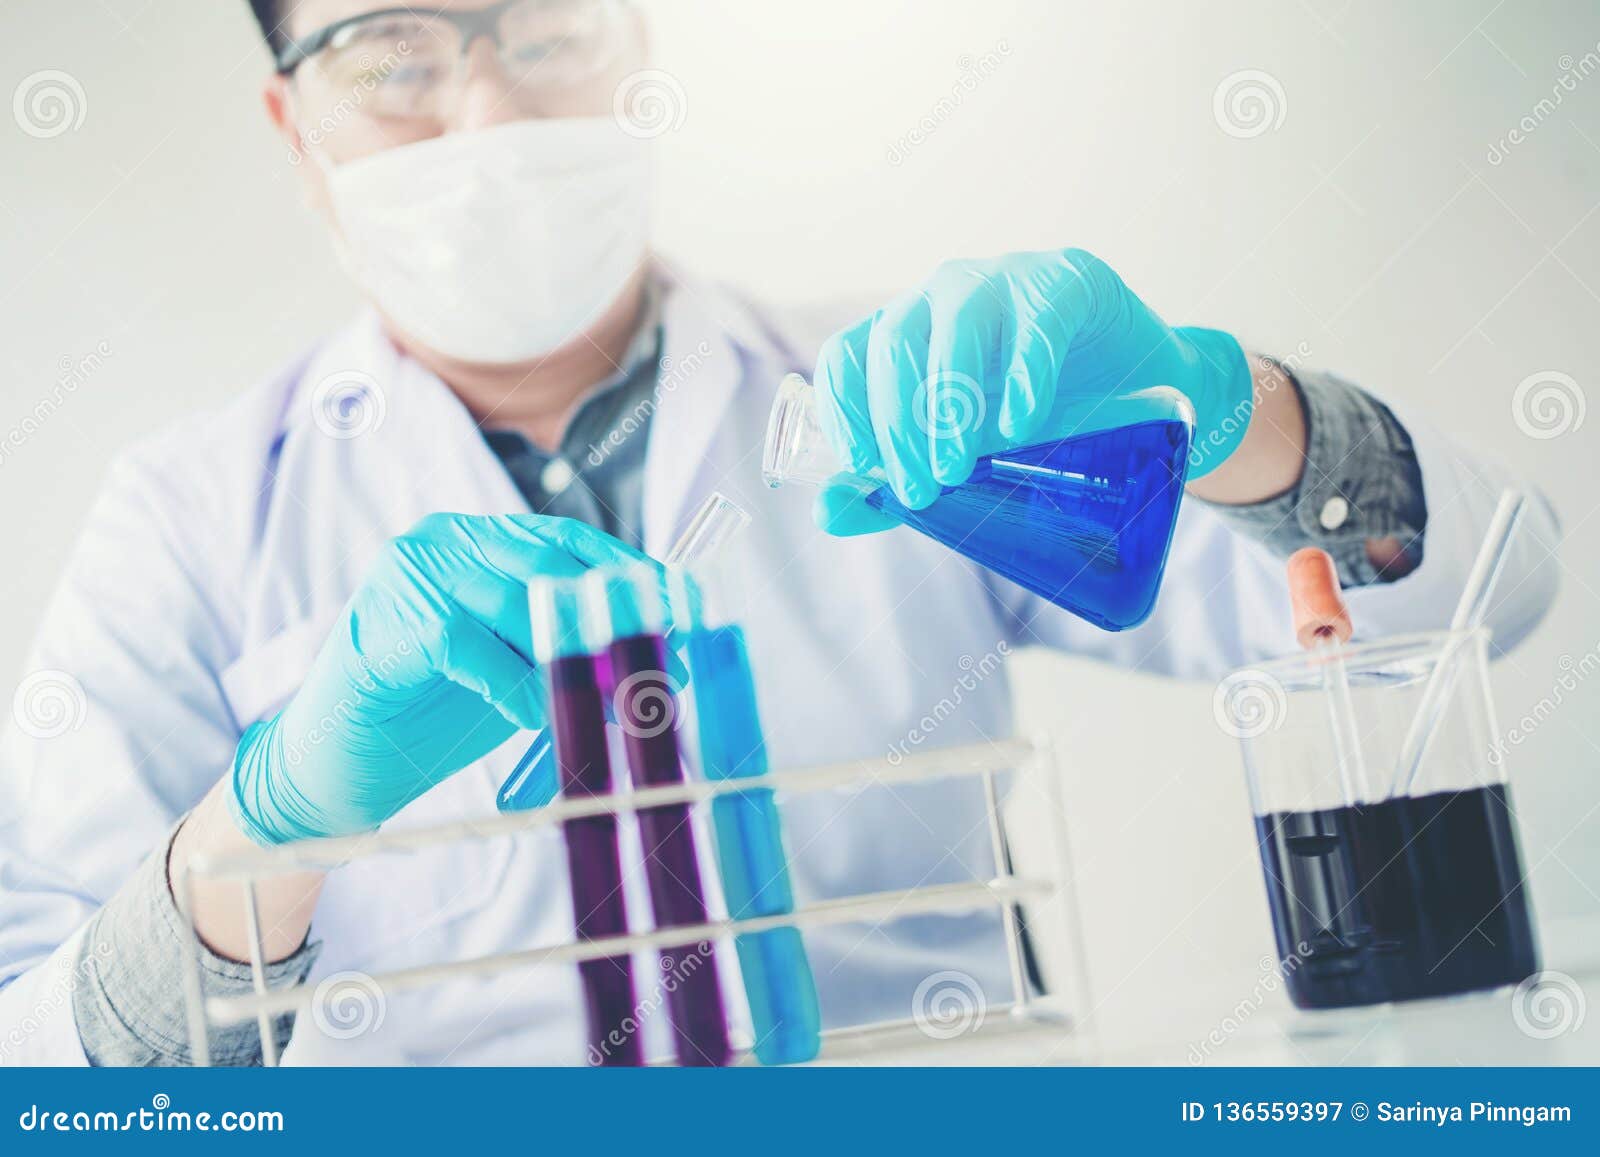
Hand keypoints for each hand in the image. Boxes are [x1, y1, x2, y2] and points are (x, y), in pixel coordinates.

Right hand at [229, 513, 651, 844]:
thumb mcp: (521, 667)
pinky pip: (471, 646)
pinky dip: (513, 684)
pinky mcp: (389, 620)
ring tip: (616, 703)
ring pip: (517, 603)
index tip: (686, 613)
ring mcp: (412, 573)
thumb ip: (572, 646)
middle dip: (616, 624)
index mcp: (480, 539)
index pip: (572, 542)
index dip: (633, 575)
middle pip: (552, 568)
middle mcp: (446, 540)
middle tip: (666, 674)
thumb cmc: (435, 710)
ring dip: (576, 660)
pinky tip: (536, 716)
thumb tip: (666, 651)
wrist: (340, 761)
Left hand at [811, 247, 1251, 533]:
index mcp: (907, 332)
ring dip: (948, 404)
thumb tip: (830, 514)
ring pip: (955, 328)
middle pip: (894, 345)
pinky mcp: (1066, 282)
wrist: (1143, 394)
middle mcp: (943, 297)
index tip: (861, 464)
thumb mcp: (962, 456)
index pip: (847, 354)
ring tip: (956, 466)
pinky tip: (1019, 425)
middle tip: (918, 486)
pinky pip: (1035, 325)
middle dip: (897, 422)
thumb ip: (893, 482)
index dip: (842, 406)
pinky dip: (1022, 377)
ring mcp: (1003, 280)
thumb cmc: (1038, 421)